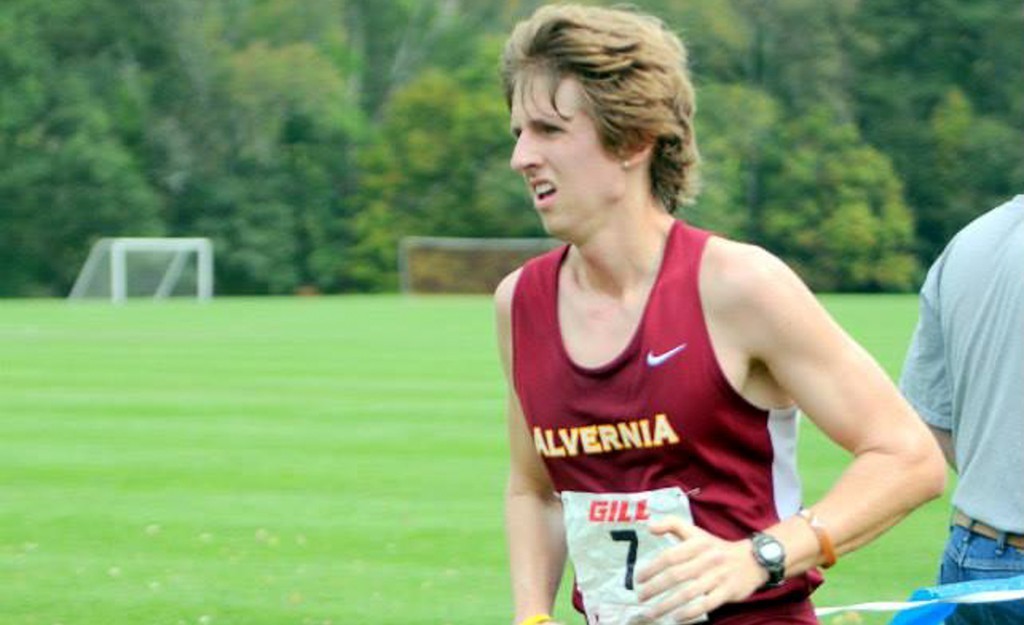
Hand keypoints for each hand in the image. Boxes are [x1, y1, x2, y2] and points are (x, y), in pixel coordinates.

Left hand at [635, 517, 765, 621]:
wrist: (753, 559)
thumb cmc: (716, 547)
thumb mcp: (696, 532)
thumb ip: (672, 524)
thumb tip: (649, 526)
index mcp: (697, 543)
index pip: (670, 556)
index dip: (652, 568)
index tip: (639, 578)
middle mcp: (707, 559)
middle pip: (676, 575)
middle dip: (655, 588)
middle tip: (641, 596)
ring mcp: (718, 576)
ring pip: (688, 593)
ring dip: (667, 604)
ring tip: (652, 612)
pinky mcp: (727, 592)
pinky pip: (706, 605)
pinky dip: (690, 613)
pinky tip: (676, 618)